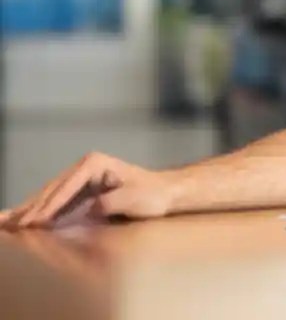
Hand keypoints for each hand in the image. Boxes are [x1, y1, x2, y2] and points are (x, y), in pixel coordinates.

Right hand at [0, 152, 175, 229]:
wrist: (167, 192)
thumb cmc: (153, 195)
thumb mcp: (133, 199)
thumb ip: (108, 203)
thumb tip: (88, 209)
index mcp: (94, 163)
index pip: (65, 188)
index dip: (47, 207)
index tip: (32, 223)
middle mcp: (85, 165)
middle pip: (52, 189)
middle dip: (31, 208)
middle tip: (9, 225)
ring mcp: (82, 175)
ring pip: (50, 194)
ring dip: (30, 209)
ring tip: (7, 222)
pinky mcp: (82, 187)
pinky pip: (57, 199)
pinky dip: (41, 210)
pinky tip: (25, 219)